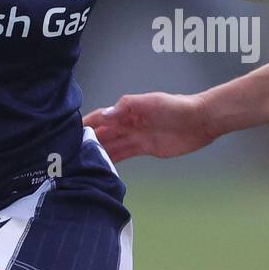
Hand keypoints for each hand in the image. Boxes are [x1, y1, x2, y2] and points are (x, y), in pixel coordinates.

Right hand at [81, 92, 217, 162]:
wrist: (200, 121)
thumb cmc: (177, 107)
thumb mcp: (151, 103)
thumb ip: (128, 107)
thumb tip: (104, 115)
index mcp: (127, 109)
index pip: (100, 117)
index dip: (86, 124)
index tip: (68, 134)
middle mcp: (128, 122)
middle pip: (103, 133)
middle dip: (87, 141)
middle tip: (69, 154)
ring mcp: (136, 136)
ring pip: (112, 145)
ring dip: (98, 152)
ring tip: (80, 163)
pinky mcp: (145, 148)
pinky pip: (124, 154)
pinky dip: (113, 159)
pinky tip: (101, 166)